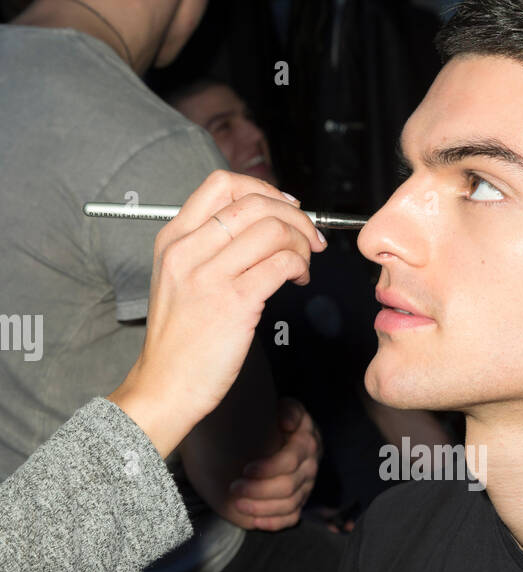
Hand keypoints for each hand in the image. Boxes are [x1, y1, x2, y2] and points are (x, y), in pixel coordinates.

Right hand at [108, 171, 324, 456]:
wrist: (165, 386)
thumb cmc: (179, 340)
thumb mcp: (178, 279)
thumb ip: (210, 248)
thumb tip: (260, 225)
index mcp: (173, 238)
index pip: (222, 185)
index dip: (263, 189)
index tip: (284, 207)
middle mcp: (188, 250)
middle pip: (254, 202)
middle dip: (295, 216)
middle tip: (309, 237)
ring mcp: (210, 275)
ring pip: (273, 230)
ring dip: (302, 242)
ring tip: (304, 263)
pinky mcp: (235, 302)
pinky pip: (282, 263)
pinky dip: (301, 266)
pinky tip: (298, 280)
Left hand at [225, 397, 322, 529]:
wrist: (275, 432)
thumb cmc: (275, 419)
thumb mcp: (285, 408)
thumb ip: (289, 410)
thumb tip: (284, 422)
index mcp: (307, 442)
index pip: (290, 461)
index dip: (268, 469)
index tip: (244, 469)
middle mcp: (310, 466)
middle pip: (288, 486)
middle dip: (259, 490)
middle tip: (233, 488)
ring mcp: (306, 486)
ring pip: (289, 505)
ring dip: (262, 508)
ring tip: (238, 504)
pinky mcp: (299, 500)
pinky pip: (291, 518)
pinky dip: (273, 522)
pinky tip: (255, 521)